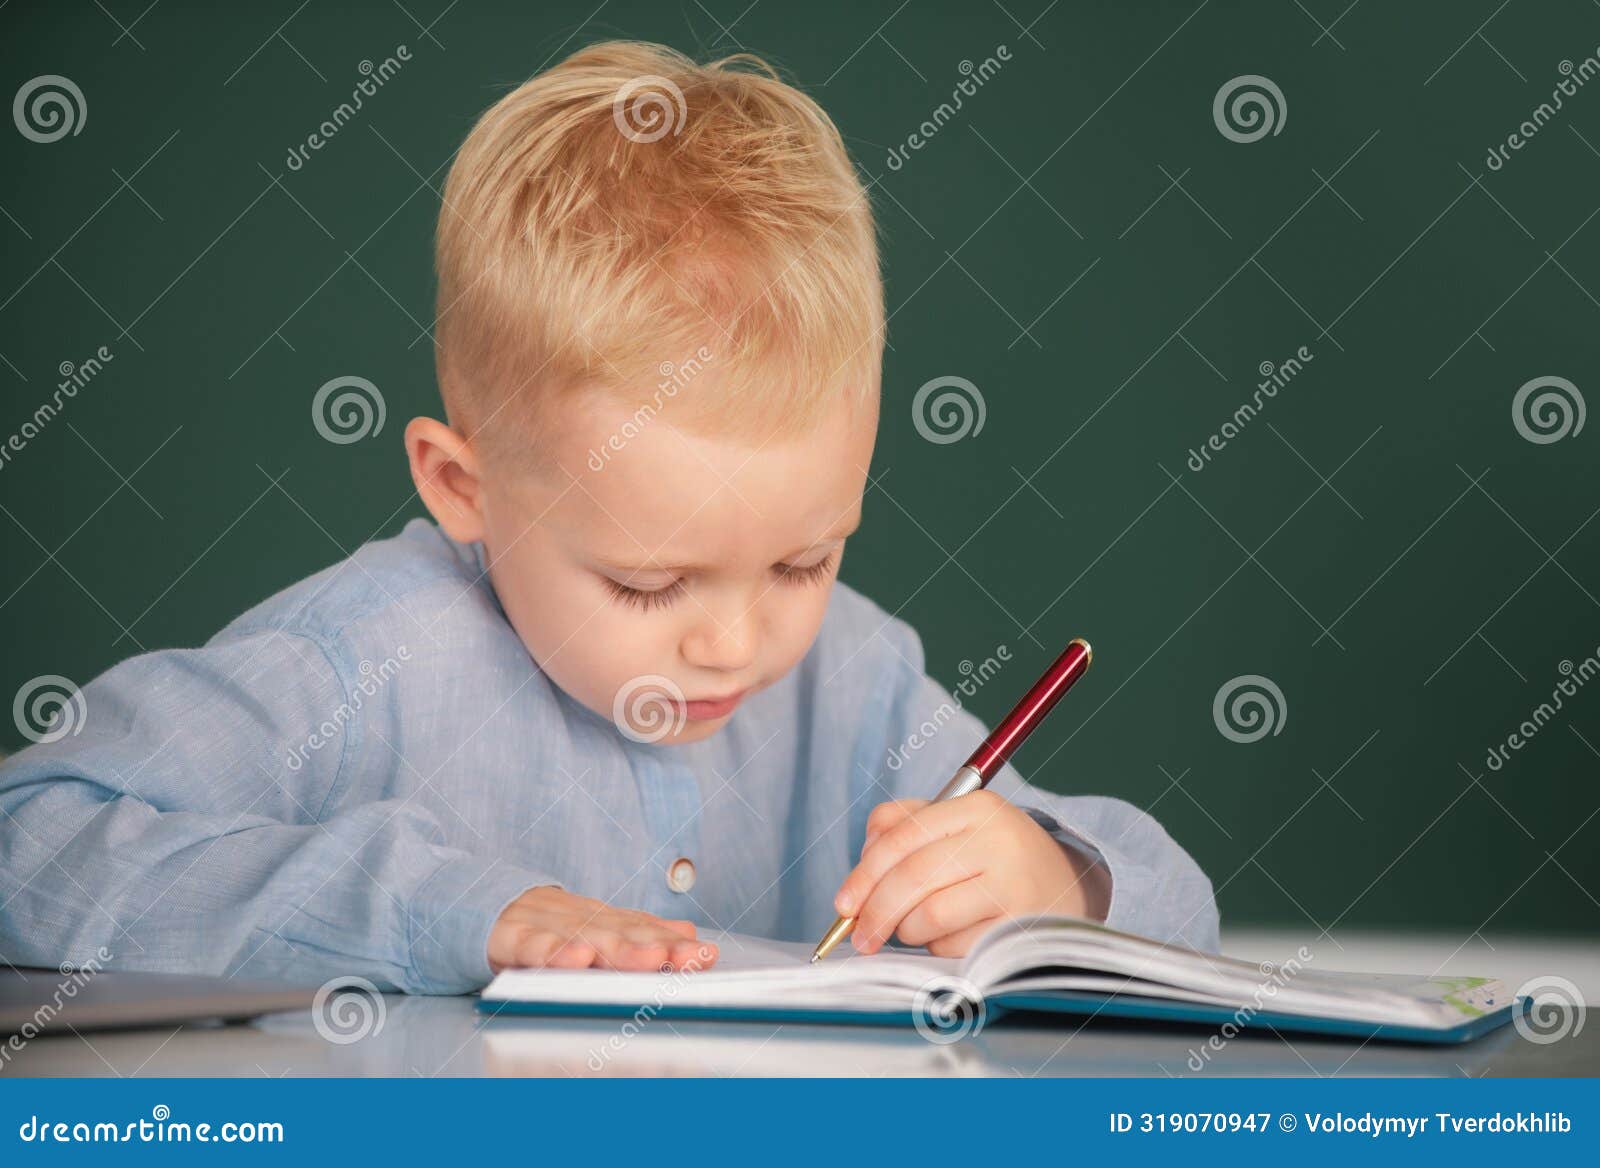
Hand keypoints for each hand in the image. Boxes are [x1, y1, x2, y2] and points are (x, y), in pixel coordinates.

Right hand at [487, 886, 718, 972]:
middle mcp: (584, 921)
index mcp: (607, 923)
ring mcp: (550, 927)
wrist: (493, 909)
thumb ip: (641, 933)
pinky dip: (553, 952)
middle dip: (660, 947)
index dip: (677, 944)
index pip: (647, 932)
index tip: (707, 955)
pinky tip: (574, 960)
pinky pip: (533, 947)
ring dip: (619, 949)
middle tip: (690, 958)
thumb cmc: (556, 928)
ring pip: (586, 939)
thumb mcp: (600, 929)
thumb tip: (688, 934)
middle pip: (625, 935)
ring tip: (651, 958)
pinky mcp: (513, 937)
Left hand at [833, 791, 1110, 957]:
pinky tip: (951, 937)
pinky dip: (939, 949)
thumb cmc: (994, 859)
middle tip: (859, 937)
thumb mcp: (954, 826)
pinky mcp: (1020, 926)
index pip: (902, 837)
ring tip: (915, 930)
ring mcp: (1014, 884)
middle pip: (913, 877)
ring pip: (930, 915)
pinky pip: (955, 945)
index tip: (843, 905)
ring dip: (909, 932)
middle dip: (875, 912)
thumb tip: (860, 866)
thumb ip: (900, 827)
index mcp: (976, 808)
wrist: (1069, 888)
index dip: (863, 874)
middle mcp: (999, 840)